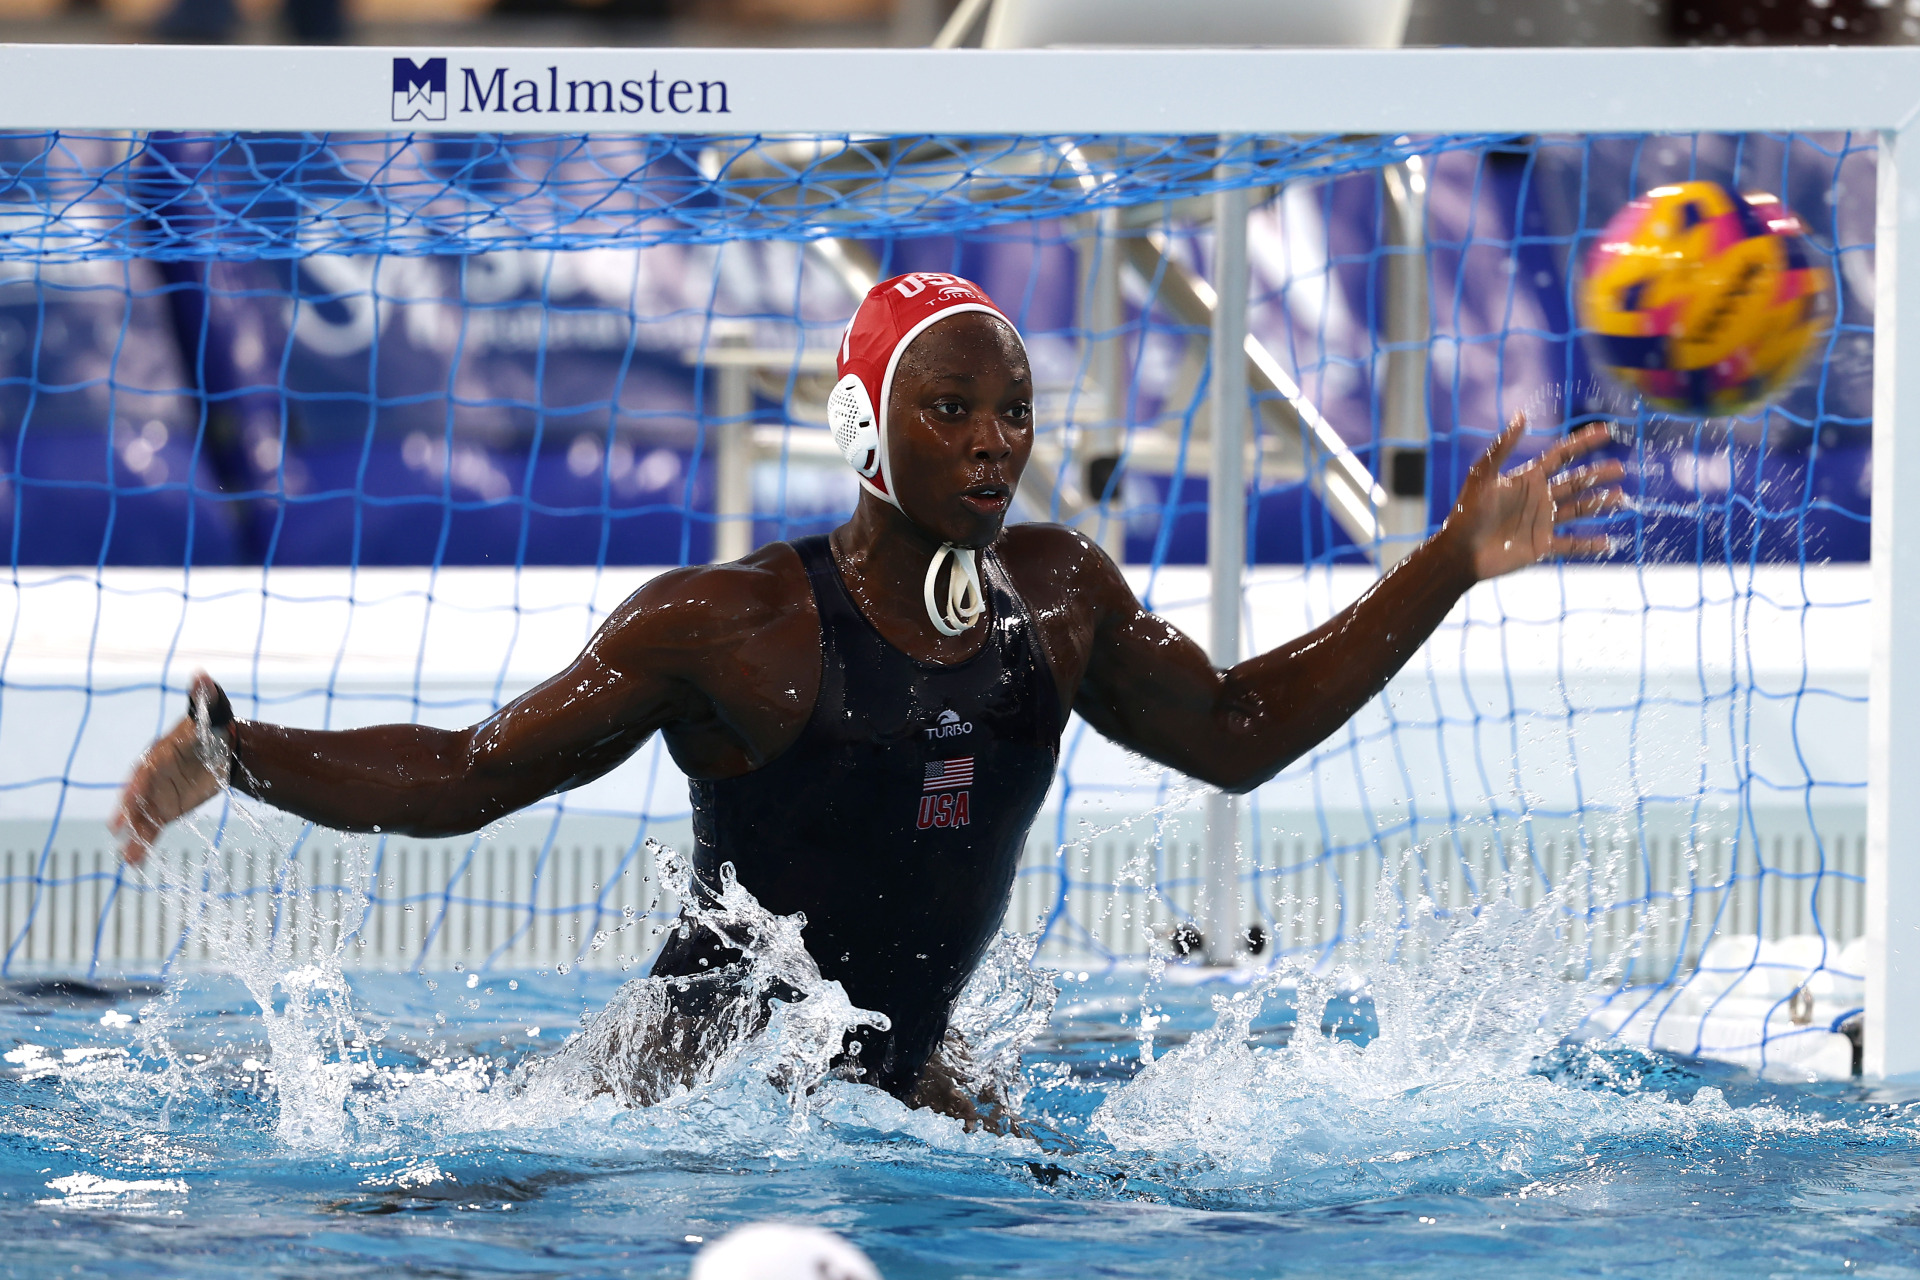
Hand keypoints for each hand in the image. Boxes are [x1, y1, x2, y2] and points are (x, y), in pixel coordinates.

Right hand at [109, 672, 227, 864]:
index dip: (137, 784)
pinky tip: (135, 861)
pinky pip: (152, 827)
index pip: (144, 771)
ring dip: (135, 835)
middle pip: (136, 796)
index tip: (130, 796)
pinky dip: (144, 842)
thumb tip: (202, 677)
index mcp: (159, 754)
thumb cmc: (212, 725)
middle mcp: (152, 776)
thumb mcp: (212, 711)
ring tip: (129, 858)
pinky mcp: (166, 808)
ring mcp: (156, 794)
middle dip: (128, 811)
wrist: (224, 747)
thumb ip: (205, 698)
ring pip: (142, 816)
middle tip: (119, 828)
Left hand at [1444, 413, 1625, 581]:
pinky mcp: (1542, 546)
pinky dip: (1589, 545)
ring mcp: (1542, 522)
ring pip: (1579, 510)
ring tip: (1621, 498)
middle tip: (1622, 469)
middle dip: (1599, 474)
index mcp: (1527, 478)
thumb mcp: (1483, 475)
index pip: (1561, 455)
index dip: (1583, 443)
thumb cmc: (1467, 512)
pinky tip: (1608, 542)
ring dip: (1600, 504)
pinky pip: (1571, 544)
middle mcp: (1539, 498)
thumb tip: (1521, 416)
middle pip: (1576, 482)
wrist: (1460, 551)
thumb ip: (1503, 447)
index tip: (1606, 430)